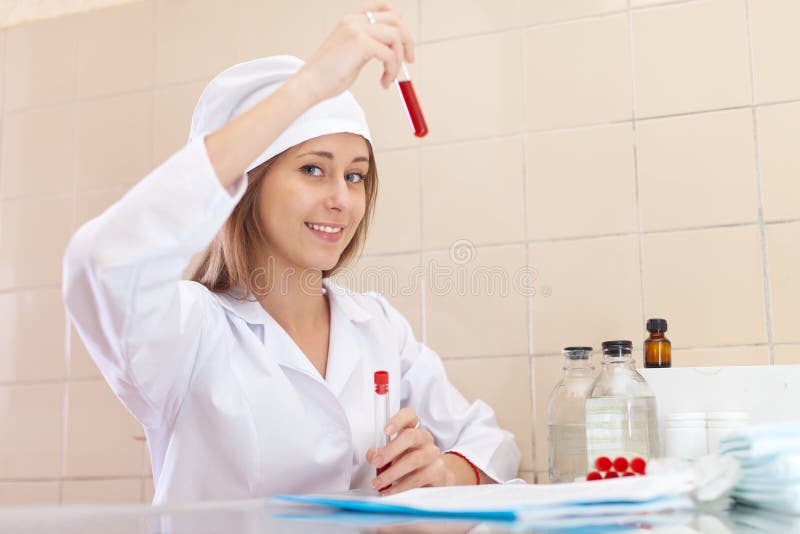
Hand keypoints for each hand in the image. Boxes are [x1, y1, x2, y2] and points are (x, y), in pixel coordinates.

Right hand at [294, 0, 415, 102]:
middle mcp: (354, 20)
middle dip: (407, 42)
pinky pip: (390, 54)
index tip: (404, 47)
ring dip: (399, 60)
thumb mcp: (350, 54)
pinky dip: (391, 71)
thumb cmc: (327, 75)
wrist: (309, 84)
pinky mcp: (361, 43)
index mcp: (351, 20)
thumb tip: (391, 51)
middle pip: (396, 20)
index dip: (400, 25)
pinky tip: (383, 82)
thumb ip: (369, 47)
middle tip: (408, 62)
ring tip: (389, 77)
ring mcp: (357, 29)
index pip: (385, 8)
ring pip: (396, 36)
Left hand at [366, 408, 451, 494]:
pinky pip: (418, 478)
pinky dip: (401, 487)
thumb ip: (381, 453)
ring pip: (414, 460)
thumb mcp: (395, 455)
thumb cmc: (411, 462)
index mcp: (413, 429)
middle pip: (411, 436)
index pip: (409, 416)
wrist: (435, 478)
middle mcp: (424, 439)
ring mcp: (432, 454)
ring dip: (392, 473)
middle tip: (377, 462)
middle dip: (391, 450)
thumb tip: (372, 455)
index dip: (397, 420)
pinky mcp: (437, 471)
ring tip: (378, 482)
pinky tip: (390, 490)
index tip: (385, 431)